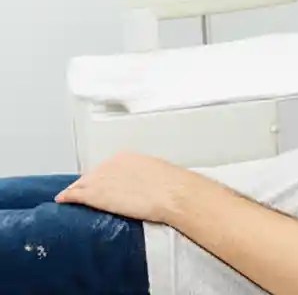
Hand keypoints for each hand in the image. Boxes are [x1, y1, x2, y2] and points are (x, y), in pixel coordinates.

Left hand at [55, 151, 199, 223]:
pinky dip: (67, 197)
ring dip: (76, 190)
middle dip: (90, 184)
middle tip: (89, 195)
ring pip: (81, 184)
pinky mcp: (95, 194)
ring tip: (70, 198)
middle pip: (93, 175)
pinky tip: (62, 201)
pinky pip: (75, 194)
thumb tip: (147, 184)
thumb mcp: (159, 173)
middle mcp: (111, 164)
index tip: (105, 185)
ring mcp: (101, 178)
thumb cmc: (174, 185)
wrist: (173, 194)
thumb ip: (146, 176)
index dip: (104, 177)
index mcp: (127, 157)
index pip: (108, 167)